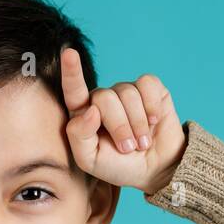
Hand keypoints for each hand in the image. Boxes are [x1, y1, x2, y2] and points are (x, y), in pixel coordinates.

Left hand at [60, 47, 186, 194]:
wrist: (154, 169)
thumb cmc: (118, 165)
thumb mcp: (90, 160)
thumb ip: (79, 137)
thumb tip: (90, 110)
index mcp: (84, 114)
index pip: (74, 90)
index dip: (71, 72)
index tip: (69, 54)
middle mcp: (103, 98)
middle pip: (105, 98)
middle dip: (120, 127)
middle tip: (129, 148)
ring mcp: (126, 91)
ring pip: (128, 94)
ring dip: (138, 124)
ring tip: (142, 142)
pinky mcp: (150, 88)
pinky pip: (148, 85)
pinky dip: (152, 107)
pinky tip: (154, 121)